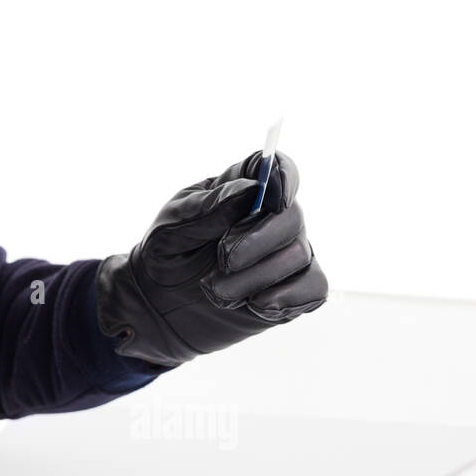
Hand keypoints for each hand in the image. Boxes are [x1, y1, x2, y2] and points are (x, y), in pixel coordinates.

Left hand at [95, 149, 327, 366]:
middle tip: (224, 259)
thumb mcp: (170, 230)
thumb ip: (207, 209)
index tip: (272, 193)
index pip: (275, 168)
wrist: (160, 307)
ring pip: (298, 254)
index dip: (283, 175)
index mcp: (240, 191)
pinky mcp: (293, 290)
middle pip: (291, 215)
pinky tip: (256, 305)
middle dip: (258, 239)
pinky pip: (315, 288)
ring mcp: (285, 253)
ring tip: (215, 291)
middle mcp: (270, 217)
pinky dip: (288, 297)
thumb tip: (251, 189)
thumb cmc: (165, 258)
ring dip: (254, 277)